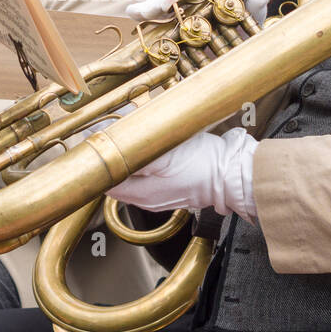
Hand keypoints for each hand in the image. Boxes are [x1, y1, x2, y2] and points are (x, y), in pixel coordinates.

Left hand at [107, 127, 257, 218]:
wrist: (235, 175)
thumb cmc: (205, 166)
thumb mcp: (165, 154)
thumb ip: (135, 153)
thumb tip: (112, 147)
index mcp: (140, 194)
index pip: (104, 179)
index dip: (98, 158)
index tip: (95, 139)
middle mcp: (147, 199)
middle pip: (117, 177)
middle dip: (113, 154)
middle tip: (112, 131)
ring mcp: (161, 195)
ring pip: (133, 174)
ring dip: (129, 156)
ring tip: (131, 135)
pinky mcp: (175, 187)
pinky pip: (151, 174)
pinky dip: (146, 160)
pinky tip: (154, 146)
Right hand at [125, 0, 268, 24]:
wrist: (227, 49)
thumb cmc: (238, 27)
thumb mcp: (249, 19)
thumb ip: (254, 7)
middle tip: (171, 1)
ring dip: (155, 0)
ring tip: (146, 12)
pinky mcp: (161, 13)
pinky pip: (149, 8)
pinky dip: (140, 10)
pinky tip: (132, 13)